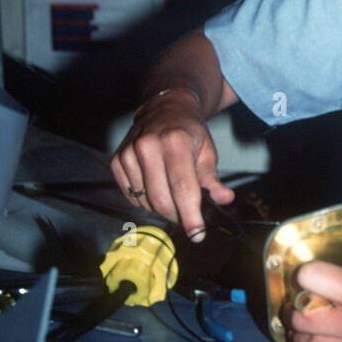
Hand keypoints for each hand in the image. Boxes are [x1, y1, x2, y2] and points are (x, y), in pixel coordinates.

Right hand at [109, 97, 234, 239]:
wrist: (165, 108)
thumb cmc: (190, 131)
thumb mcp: (208, 151)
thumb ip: (213, 179)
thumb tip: (224, 199)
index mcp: (175, 142)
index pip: (183, 188)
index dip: (191, 216)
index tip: (197, 234)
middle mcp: (148, 146)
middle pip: (161, 200)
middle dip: (177, 216)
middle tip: (188, 217)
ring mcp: (129, 153)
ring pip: (145, 201)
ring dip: (161, 208)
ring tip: (173, 196)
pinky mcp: (117, 160)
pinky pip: (131, 196)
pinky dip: (145, 200)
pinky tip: (156, 188)